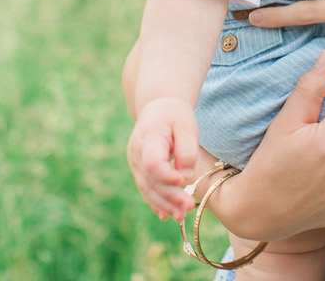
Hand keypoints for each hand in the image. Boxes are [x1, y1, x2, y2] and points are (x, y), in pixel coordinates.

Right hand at [127, 97, 199, 219]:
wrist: (158, 109)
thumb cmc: (175, 115)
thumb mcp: (186, 125)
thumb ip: (186, 149)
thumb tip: (185, 175)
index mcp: (149, 137)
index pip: (152, 162)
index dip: (166, 175)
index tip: (182, 180)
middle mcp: (136, 152)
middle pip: (151, 180)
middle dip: (170, 196)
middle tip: (189, 206)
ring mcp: (135, 163)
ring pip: (147, 188)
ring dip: (164, 204)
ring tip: (181, 216)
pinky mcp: (139, 170)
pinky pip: (146, 189)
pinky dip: (156, 203)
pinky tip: (167, 215)